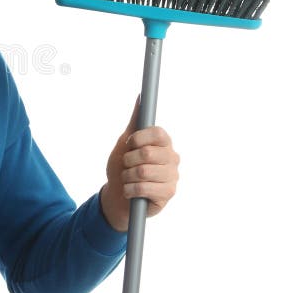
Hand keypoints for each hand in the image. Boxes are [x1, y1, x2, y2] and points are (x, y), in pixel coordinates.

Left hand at [100, 97, 179, 231]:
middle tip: (126, 165)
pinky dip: (129, 190)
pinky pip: (143, 188)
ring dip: (127, 176)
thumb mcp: (126, 142)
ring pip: (143, 172)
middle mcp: (172, 158)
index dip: (139, 138)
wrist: (119, 195)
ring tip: (127, 179)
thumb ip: (135, 122)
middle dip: (128, 160)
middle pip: (147, 153)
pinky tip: (130, 191)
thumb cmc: (124, 166)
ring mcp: (172, 177)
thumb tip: (141, 97)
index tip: (129, 144)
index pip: (158, 133)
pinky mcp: (168, 194)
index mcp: (164, 143)